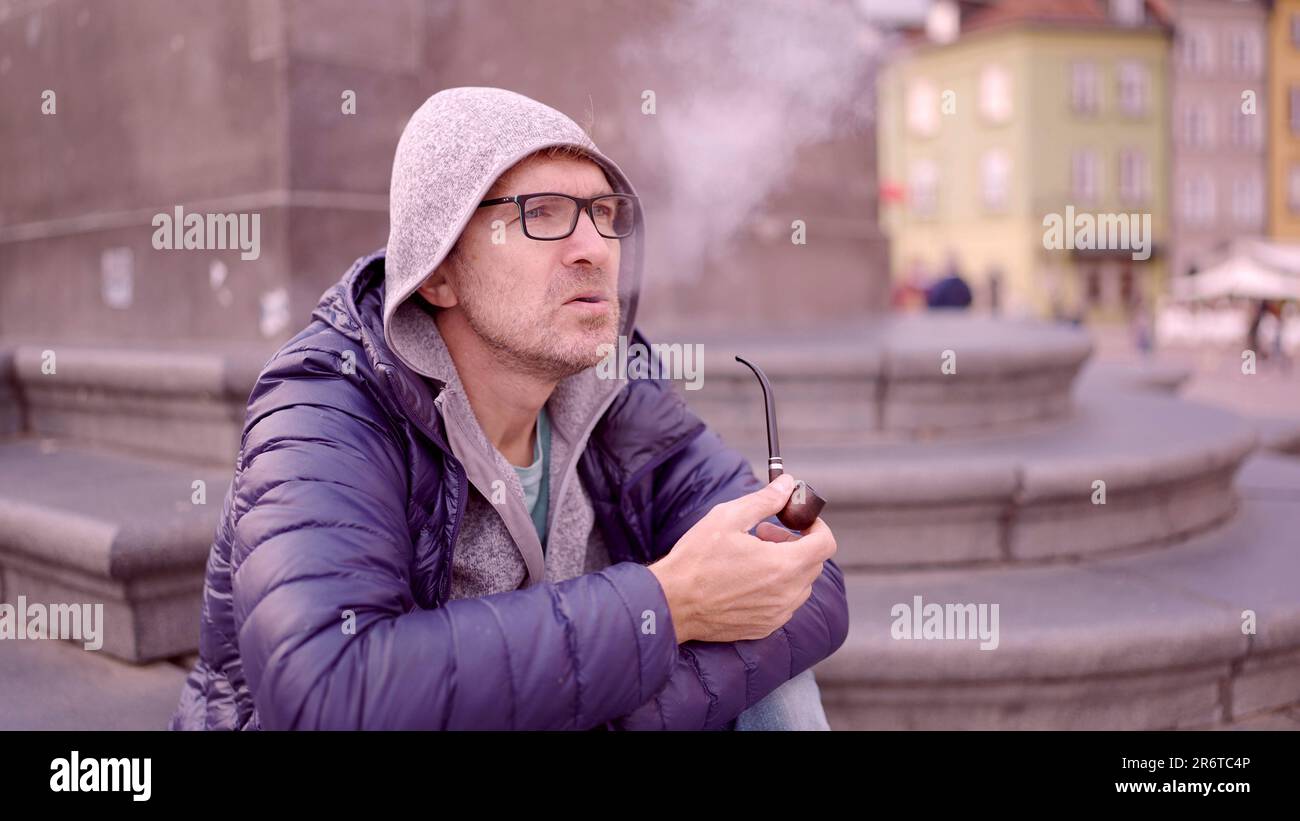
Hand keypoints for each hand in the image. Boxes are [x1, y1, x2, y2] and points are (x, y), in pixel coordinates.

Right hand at [648, 474, 837, 644]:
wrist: (671, 604)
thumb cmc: (696, 560)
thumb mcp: (728, 518)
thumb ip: (764, 500)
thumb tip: (786, 484)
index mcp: (783, 566)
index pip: (825, 543)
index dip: (816, 526)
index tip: (798, 521)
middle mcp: (787, 594)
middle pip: (813, 563)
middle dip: (795, 543)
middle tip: (764, 532)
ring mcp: (777, 614)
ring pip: (799, 585)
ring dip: (785, 566)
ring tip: (752, 555)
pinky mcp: (764, 627)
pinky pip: (784, 603)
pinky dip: (775, 587)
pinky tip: (745, 579)